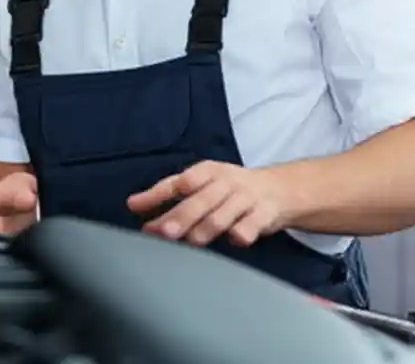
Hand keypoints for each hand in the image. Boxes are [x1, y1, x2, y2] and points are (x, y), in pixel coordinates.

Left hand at [126, 161, 288, 247]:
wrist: (280, 189)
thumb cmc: (231, 188)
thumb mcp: (203, 183)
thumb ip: (170, 194)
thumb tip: (134, 206)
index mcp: (207, 171)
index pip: (178, 181)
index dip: (156, 194)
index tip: (134, 206)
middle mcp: (225, 182)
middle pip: (199, 200)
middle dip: (181, 216)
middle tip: (164, 232)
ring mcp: (245, 198)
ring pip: (222, 215)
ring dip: (205, 229)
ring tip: (191, 242)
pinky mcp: (264, 214)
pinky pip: (251, 225)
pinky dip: (241, 233)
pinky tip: (234, 240)